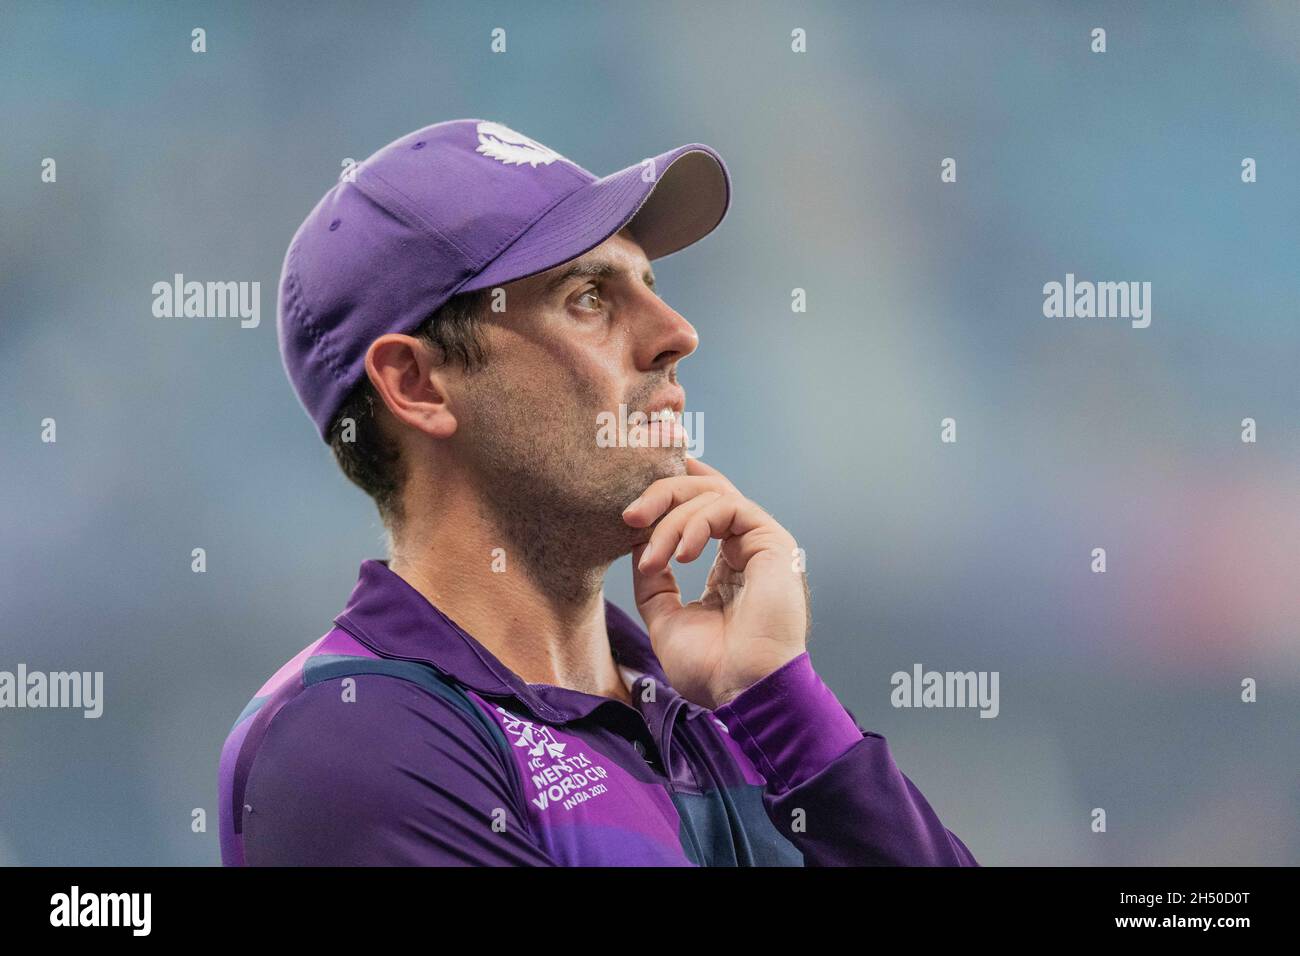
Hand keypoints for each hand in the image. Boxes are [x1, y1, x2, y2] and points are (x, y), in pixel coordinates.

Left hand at [622, 457, 809, 709]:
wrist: (742, 691)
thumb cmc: (710, 668)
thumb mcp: (664, 617)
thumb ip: (653, 579)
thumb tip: (637, 541)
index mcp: (726, 567)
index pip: (700, 510)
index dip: (670, 491)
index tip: (633, 498)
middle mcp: (745, 550)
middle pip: (703, 493)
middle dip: (661, 494)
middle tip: (629, 515)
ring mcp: (760, 544)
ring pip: (713, 495)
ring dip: (671, 519)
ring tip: (652, 557)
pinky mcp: (773, 542)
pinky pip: (729, 507)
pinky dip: (696, 523)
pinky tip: (681, 556)